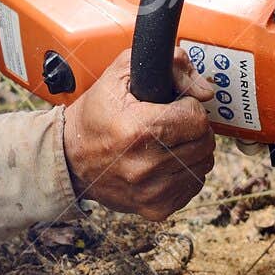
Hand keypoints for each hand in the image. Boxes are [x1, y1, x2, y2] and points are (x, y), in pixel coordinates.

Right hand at [62, 50, 216, 220]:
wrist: (69, 159)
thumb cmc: (96, 114)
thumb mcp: (121, 75)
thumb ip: (170, 65)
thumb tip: (205, 90)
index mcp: (137, 130)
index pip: (197, 118)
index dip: (188, 107)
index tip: (173, 106)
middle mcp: (145, 166)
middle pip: (205, 142)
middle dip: (193, 128)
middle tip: (172, 124)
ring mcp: (151, 192)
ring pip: (204, 164)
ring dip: (192, 150)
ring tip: (168, 142)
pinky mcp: (156, 209)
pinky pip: (194, 185)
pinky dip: (186, 172)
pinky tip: (165, 162)